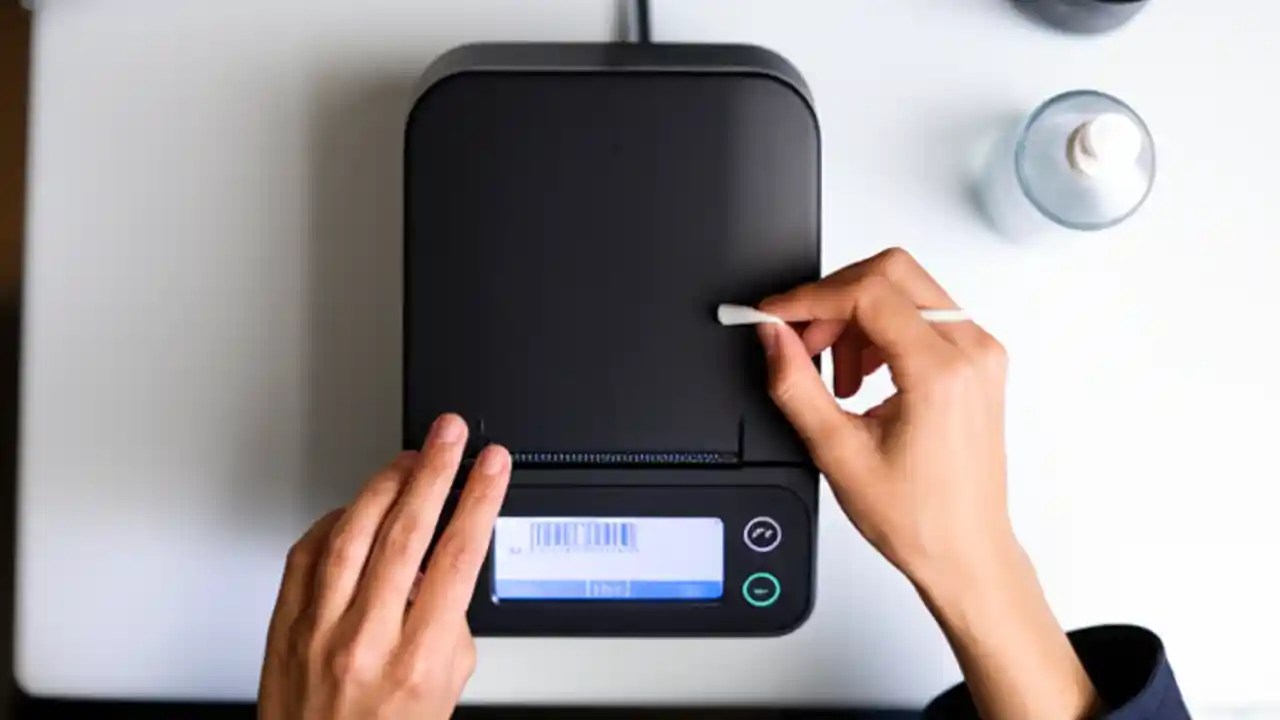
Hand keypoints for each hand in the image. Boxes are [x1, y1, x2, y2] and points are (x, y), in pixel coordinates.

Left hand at [258, 413, 509, 719]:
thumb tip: (443, 565)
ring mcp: (317, 630)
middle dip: (435, 471)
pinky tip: (359, 505)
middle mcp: (364, 640)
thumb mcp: (444, 691)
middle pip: (406, 532)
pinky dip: (337, 520)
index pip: (456, 558)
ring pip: (353, 532)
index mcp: (415, 660)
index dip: (478, 500)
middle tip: (451, 433)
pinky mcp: (284, 625)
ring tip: (411, 456)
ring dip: (386, 483)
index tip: (491, 466)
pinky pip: (309, 553)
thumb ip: (448, 623)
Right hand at [757, 247, 1010, 583]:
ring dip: (856, 316)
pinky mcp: (977, 360)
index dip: (809, 297)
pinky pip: (922, 314)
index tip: (776, 315)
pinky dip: (881, 329)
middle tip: (803, 340)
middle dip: (833, 299)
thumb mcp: (837, 451)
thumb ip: (796, 385)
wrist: (966, 550)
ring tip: (836, 374)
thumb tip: (772, 337)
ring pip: (905, 288)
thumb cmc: (920, 517)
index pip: (868, 292)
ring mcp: (980, 352)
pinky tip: (863, 374)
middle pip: (890, 272)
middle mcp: (971, 351)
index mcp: (941, 373)